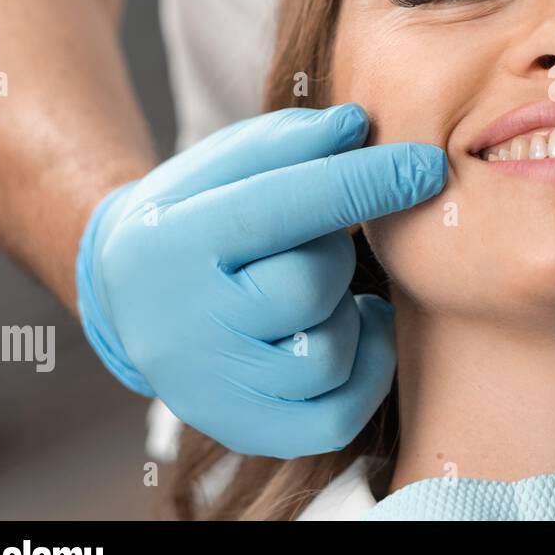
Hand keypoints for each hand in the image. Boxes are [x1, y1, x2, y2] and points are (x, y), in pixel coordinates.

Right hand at [75, 104, 445, 456]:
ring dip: (346, 315)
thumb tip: (357, 126)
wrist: (128, 299)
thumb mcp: (221, 162)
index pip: (278, 207)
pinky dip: (366, 372)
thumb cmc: (195, 214)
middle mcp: (182, 326)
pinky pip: (334, 418)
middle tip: (314, 244)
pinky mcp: (242, 428)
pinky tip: (357, 329)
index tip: (426, 165)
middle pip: (307, 285)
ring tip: (321, 291)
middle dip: (332, 254)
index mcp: (170, 242)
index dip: (362, 183)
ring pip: (325, 355)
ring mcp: (209, 389)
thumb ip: (287, 140)